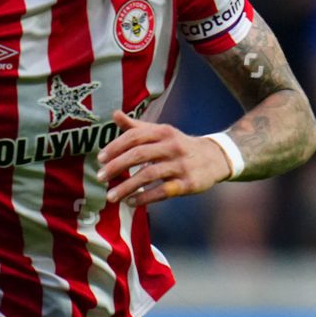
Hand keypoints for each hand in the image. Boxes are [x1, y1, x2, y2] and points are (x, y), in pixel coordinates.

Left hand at [98, 109, 231, 206]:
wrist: (215, 158)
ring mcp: (180, 165)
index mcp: (163, 131)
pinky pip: (162, 191)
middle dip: (117, 166)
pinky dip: (145, 197)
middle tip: (100, 177)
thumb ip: (137, 126)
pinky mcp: (188, 183)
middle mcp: (172, 146)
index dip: (115, 147)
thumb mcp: (161, 132)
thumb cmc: (180, 145)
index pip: (134, 137)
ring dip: (127, 186)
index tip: (100, 159)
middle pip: (139, 155)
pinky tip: (131, 202)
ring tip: (111, 196)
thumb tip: (114, 114)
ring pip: (148, 175)